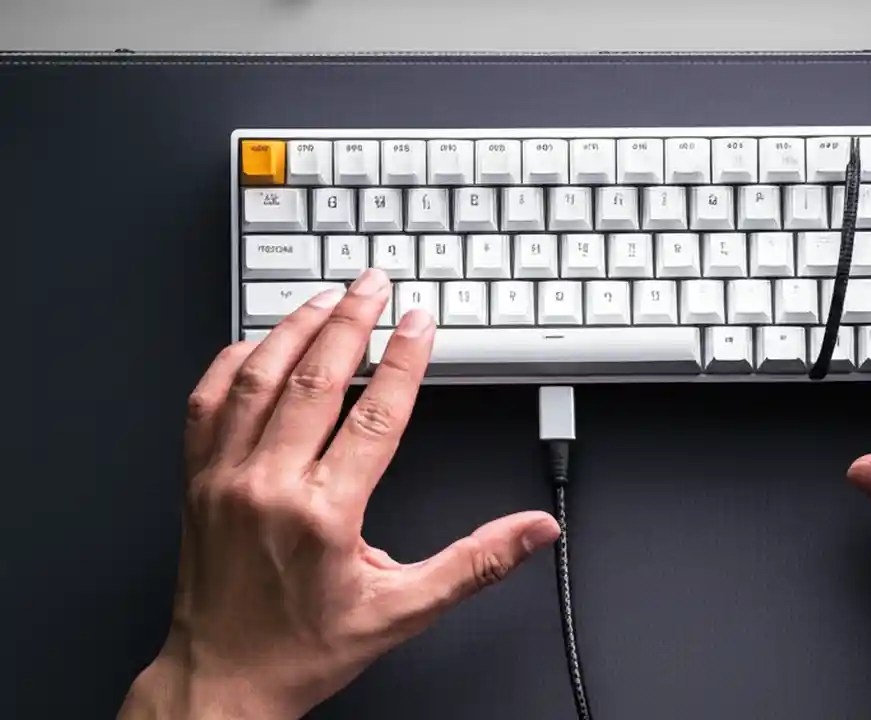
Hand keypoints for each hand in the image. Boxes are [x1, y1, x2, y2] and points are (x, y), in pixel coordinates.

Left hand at [119, 269, 560, 719]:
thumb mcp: (404, 611)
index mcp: (326, 514)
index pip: (376, 414)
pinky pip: (208, 402)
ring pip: (260, 379)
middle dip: (352, 321)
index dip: (404, 359)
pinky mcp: (197, 481)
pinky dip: (233, 363)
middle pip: (317, 379)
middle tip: (375, 284)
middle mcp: (271, 485)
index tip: (419, 322)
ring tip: (327, 299)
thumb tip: (535, 532)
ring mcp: (226, 478)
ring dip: (295, 330)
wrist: (222, 680)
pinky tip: (257, 344)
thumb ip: (476, 563)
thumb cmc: (304, 648)